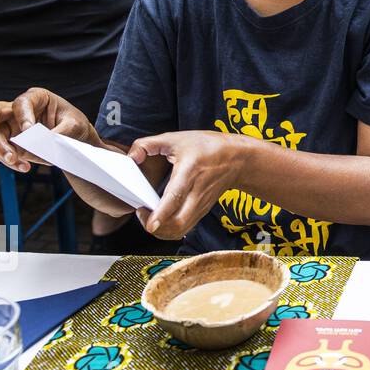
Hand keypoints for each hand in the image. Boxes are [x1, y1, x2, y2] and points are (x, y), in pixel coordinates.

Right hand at [0, 89, 133, 216]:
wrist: (75, 140)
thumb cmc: (75, 126)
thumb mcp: (75, 126)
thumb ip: (59, 133)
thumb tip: (39, 145)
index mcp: (37, 98)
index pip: (22, 103)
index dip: (23, 116)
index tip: (29, 131)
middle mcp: (20, 110)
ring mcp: (12, 126)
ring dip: (1, 149)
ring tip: (14, 161)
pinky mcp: (11, 143)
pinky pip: (3, 151)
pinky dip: (11, 161)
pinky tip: (23, 167)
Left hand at [128, 130, 248, 239]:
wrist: (238, 159)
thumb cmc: (208, 147)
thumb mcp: (176, 138)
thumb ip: (148, 144)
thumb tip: (131, 157)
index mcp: (190, 172)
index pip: (175, 198)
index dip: (161, 214)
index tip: (150, 224)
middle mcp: (197, 193)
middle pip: (178, 223)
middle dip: (156, 227)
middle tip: (143, 213)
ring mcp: (201, 205)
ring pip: (180, 230)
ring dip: (161, 231)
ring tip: (150, 217)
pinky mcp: (202, 211)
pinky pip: (184, 228)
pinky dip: (169, 230)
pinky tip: (161, 218)